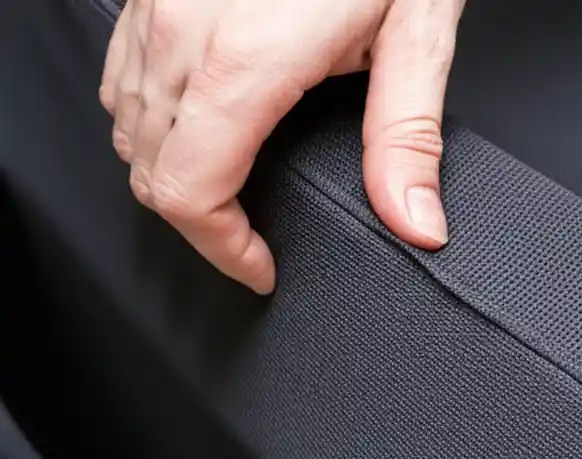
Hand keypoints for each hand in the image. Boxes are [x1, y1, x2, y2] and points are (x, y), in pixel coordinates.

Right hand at [99, 0, 465, 293]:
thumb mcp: (416, 33)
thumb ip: (407, 137)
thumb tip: (415, 220)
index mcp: (245, 61)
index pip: (189, 192)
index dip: (222, 249)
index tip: (261, 266)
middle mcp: (183, 35)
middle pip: (151, 171)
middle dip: (201, 223)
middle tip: (254, 240)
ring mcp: (156, 7)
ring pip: (125, 128)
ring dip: (172, 175)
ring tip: (234, 193)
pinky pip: (122, 78)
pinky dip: (153, 123)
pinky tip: (203, 126)